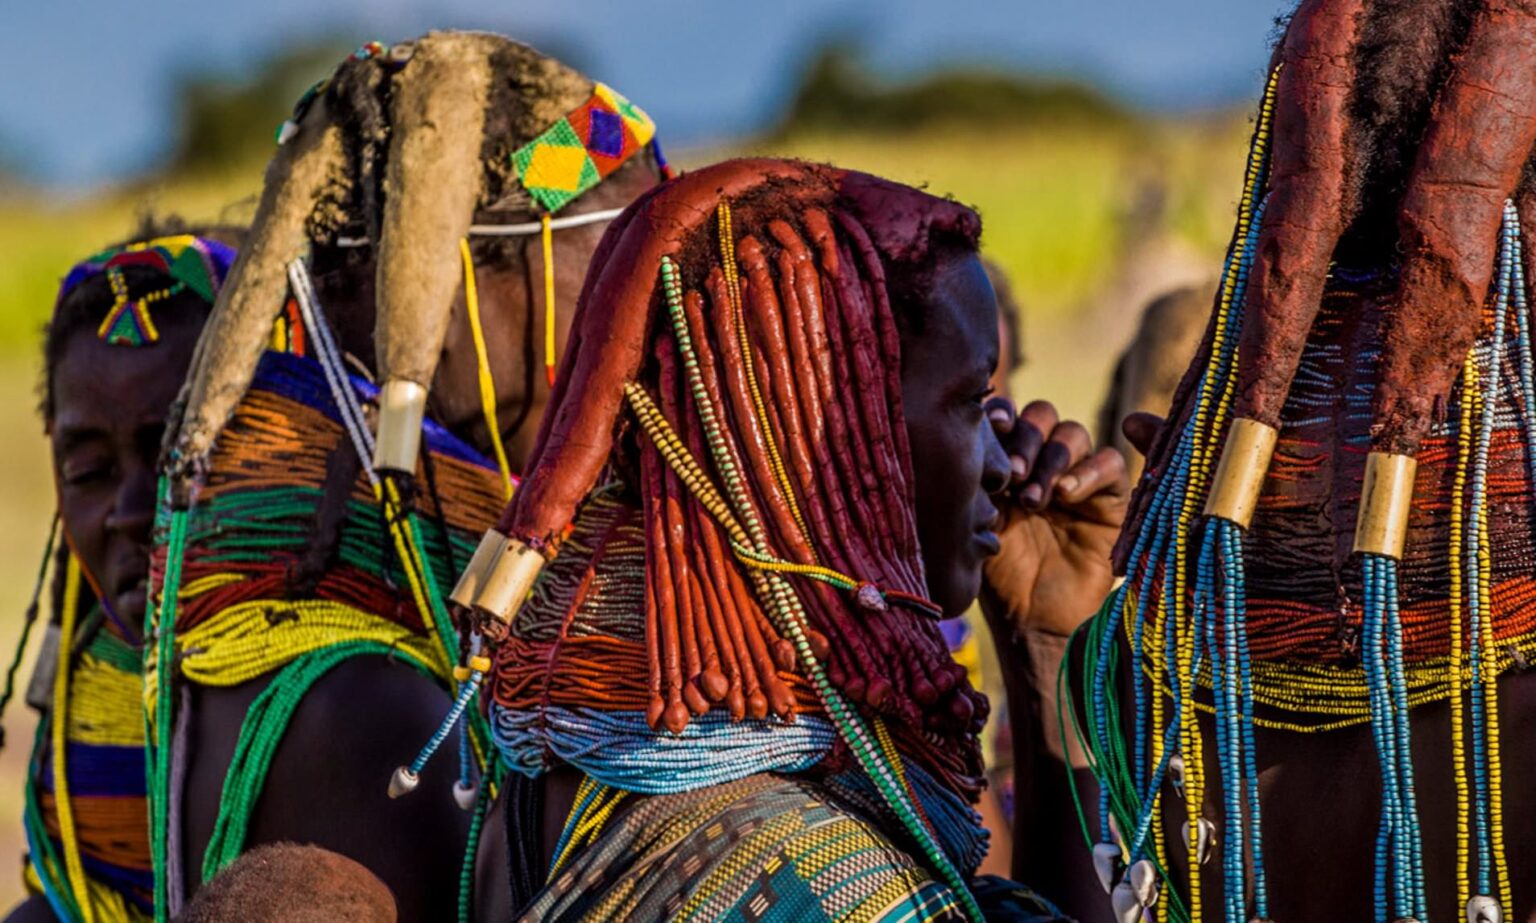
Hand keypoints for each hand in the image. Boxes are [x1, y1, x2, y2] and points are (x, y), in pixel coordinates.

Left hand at [979, 399, 1147, 639]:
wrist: (1034, 620)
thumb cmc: (1000, 574)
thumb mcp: (980, 522)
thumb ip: (980, 480)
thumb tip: (970, 439)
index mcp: (1007, 459)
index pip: (1009, 416)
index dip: (1002, 412)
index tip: (991, 426)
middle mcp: (1043, 461)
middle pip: (1042, 416)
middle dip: (1025, 438)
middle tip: (1009, 475)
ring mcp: (1077, 476)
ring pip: (1073, 434)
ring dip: (1051, 459)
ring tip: (1033, 499)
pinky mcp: (1110, 498)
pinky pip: (1109, 464)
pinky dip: (1089, 472)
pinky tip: (1066, 495)